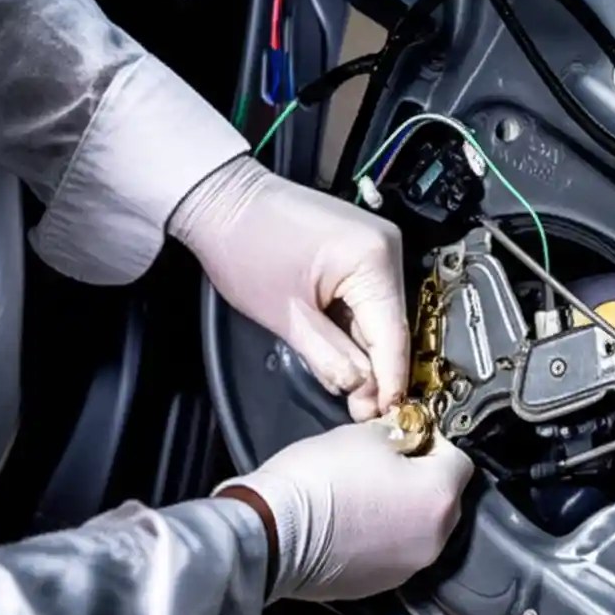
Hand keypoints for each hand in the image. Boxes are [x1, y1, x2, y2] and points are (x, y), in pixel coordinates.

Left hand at [170, 156, 407, 419]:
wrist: (221, 200)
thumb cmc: (244, 244)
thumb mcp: (288, 317)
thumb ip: (331, 359)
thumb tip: (363, 391)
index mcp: (372, 258)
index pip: (392, 334)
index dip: (389, 381)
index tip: (389, 415)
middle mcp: (386, 245)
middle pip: (392, 325)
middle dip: (376, 370)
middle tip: (363, 409)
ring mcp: (378, 244)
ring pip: (382, 315)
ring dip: (366, 350)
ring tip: (352, 388)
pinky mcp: (364, 248)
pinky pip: (371, 298)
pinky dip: (357, 326)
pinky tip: (344, 350)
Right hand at [218, 418, 473, 601]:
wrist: (270, 531)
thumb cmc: (319, 479)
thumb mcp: (366, 434)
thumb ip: (400, 432)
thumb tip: (407, 433)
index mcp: (439, 497)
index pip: (459, 458)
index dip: (434, 440)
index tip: (409, 434)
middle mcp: (434, 539)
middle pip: (444, 497)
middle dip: (422, 476)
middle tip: (386, 460)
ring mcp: (408, 567)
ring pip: (420, 527)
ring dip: (403, 508)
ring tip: (364, 490)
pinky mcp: (380, 584)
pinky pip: (394, 551)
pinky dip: (383, 535)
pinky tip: (353, 518)